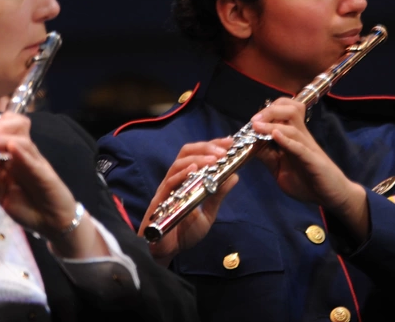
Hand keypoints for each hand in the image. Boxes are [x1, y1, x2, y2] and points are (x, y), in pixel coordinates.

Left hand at [0, 111, 107, 257]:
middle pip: (19, 128)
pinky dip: (22, 153)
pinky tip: (13, 147)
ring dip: (6, 137)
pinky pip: (32, 161)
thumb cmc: (29, 208)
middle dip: (2, 125)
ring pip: (24, 141)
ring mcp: (36, 163)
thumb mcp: (3, 194)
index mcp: (16, 158)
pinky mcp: (45, 174)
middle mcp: (26, 156)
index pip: (9, 132)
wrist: (52, 223)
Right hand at [138, 137, 238, 266]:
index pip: (197, 154)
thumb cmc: (184, 232)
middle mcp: (175, 179)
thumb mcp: (207, 213)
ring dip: (197, 159)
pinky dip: (181, 174)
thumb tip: (235, 176)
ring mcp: (166, 189)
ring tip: (214, 159)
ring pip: (178, 164)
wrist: (166, 252)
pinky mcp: (159, 201)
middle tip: (224, 150)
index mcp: (186, 179)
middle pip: (186, 152)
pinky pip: (169, 183)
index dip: (213, 145)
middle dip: (206, 147)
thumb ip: (218, 195)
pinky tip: (193, 172)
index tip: (230, 142)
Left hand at [251, 98, 369, 238]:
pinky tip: (275, 136)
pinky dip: (287, 140)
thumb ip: (268, 158)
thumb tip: (250, 145)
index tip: (252, 120)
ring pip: (293, 125)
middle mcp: (302, 137)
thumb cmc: (308, 183)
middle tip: (254, 120)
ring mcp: (308, 147)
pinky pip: (300, 147)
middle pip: (291, 110)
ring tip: (257, 126)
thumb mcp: (280, 170)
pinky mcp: (313, 160)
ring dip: (273, 124)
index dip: (268, 110)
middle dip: (271, 110)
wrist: (333, 196)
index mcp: (295, 137)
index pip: (285, 112)